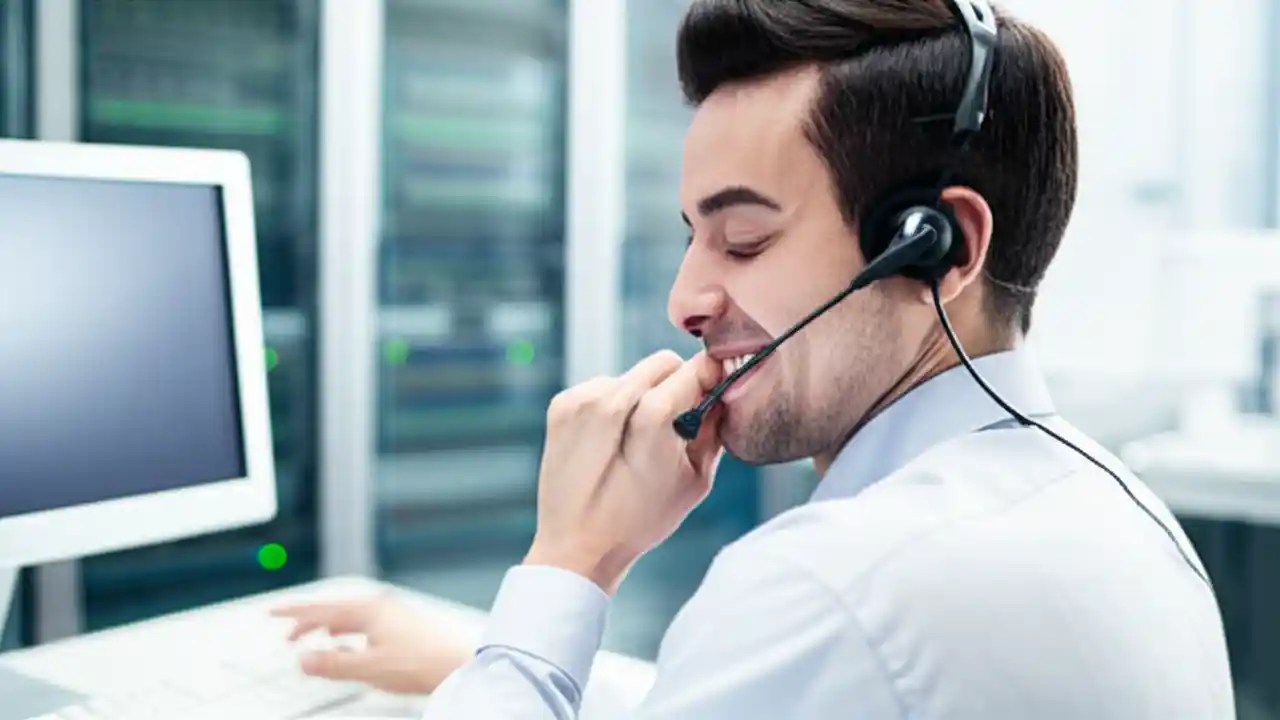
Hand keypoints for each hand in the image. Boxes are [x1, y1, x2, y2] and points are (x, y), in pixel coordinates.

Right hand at [270, 594, 473, 694]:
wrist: (458, 664)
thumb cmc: (421, 664)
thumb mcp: (369, 668)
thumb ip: (334, 664)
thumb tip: (302, 660)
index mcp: (369, 611)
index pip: (322, 609)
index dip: (294, 613)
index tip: (273, 613)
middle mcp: (381, 606)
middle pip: (335, 610)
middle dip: (309, 621)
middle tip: (288, 633)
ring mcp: (394, 613)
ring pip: (351, 616)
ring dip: (329, 626)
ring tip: (315, 637)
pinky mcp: (404, 624)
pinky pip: (366, 622)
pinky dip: (348, 630)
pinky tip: (350, 642)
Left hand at [525, 350, 724, 593]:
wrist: (576, 547)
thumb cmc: (639, 521)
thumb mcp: (696, 482)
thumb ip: (713, 430)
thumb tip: (721, 394)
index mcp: (650, 420)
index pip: (691, 370)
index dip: (710, 376)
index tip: (715, 388)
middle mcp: (611, 400)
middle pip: (662, 364)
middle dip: (677, 385)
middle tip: (677, 423)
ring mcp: (581, 400)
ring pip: (632, 374)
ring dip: (643, 394)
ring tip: (638, 439)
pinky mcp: (561, 405)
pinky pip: (603, 387)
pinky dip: (614, 403)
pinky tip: (612, 441)